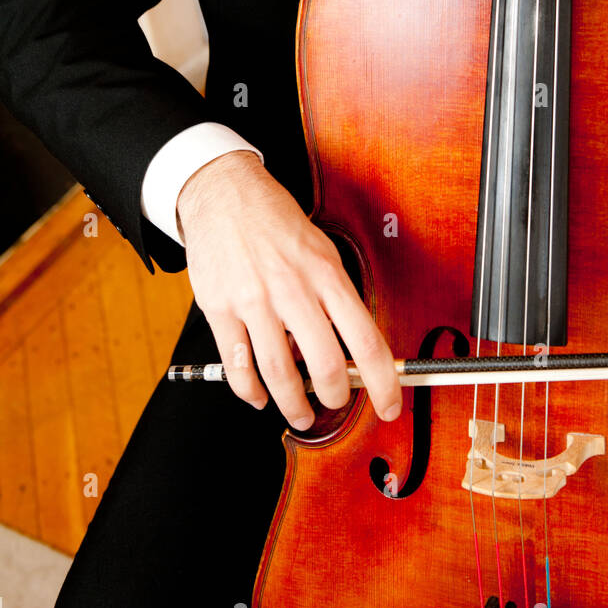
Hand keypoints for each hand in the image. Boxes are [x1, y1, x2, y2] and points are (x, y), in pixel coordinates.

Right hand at [177, 150, 401, 429]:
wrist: (223, 192)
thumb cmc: (276, 221)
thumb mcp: (321, 248)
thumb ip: (335, 294)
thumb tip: (350, 346)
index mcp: (326, 273)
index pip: (366, 339)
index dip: (382, 382)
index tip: (388, 405)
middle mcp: (293, 288)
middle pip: (325, 365)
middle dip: (337, 397)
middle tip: (337, 404)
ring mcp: (254, 300)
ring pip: (280, 373)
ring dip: (294, 405)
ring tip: (301, 415)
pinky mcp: (219, 308)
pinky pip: (237, 366)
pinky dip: (250, 392)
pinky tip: (259, 397)